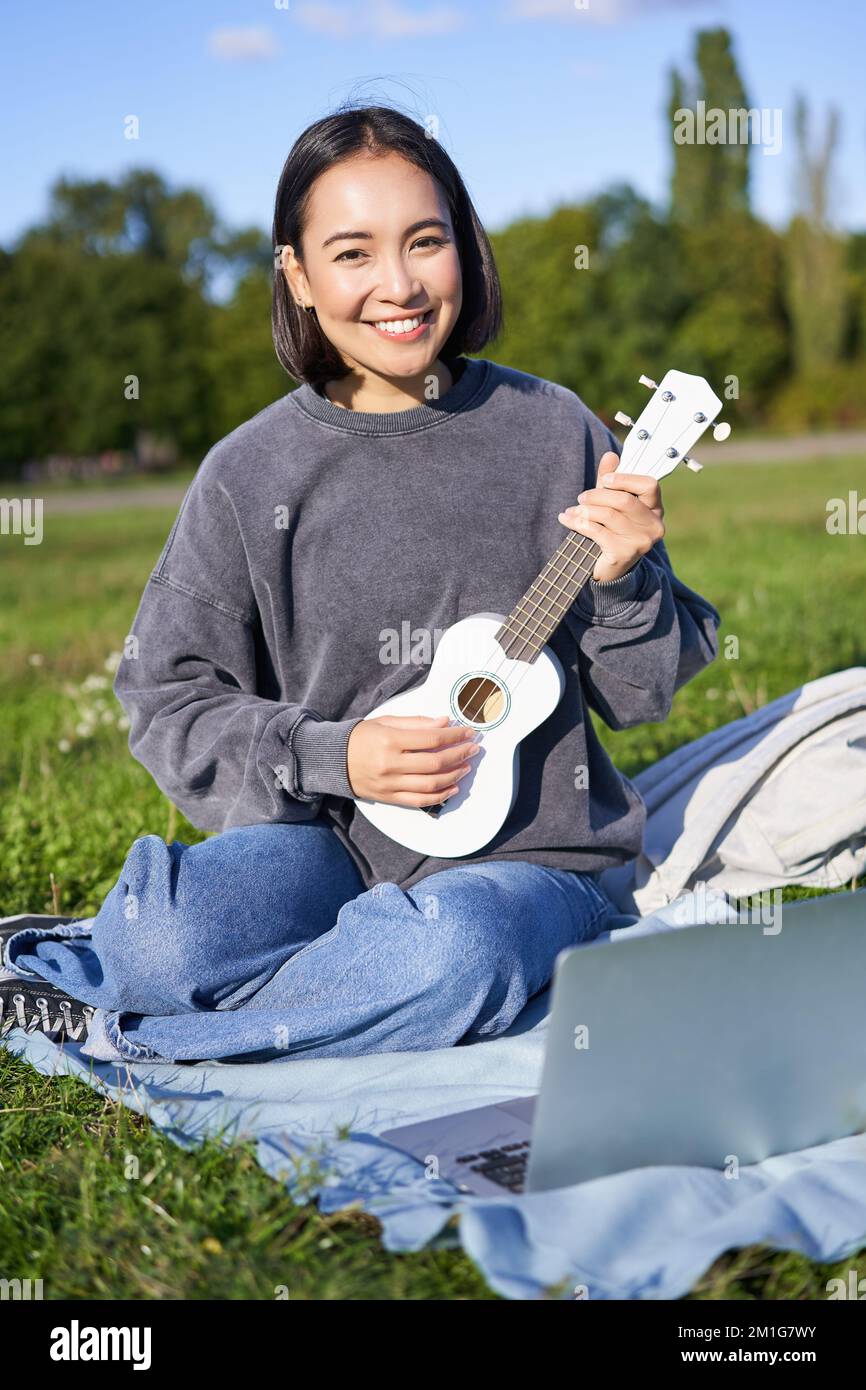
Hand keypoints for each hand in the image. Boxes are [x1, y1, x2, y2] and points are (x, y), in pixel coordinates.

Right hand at [347, 715, 481, 806]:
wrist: (333, 759)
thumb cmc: (361, 737)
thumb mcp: (386, 722)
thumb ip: (416, 723)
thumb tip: (444, 723)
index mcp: (390, 741)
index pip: (432, 739)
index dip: (454, 736)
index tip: (468, 732)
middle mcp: (390, 764)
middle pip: (435, 763)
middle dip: (459, 755)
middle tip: (473, 749)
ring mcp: (390, 784)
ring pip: (431, 784)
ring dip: (454, 776)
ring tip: (466, 766)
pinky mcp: (390, 798)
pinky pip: (420, 801)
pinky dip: (440, 796)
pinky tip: (452, 787)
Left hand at [558, 451, 664, 583]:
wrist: (610, 570)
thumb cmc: (612, 531)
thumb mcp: (612, 504)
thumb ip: (611, 481)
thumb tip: (610, 455)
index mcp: (655, 509)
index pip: (649, 485)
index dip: (625, 479)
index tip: (604, 479)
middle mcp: (653, 526)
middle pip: (624, 500)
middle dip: (597, 495)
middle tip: (581, 497)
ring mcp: (641, 542)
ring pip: (608, 515)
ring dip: (585, 510)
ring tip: (571, 510)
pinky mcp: (624, 554)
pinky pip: (597, 531)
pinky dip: (578, 523)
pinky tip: (567, 519)